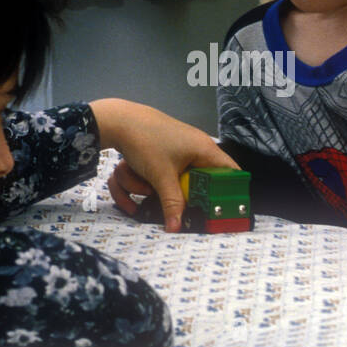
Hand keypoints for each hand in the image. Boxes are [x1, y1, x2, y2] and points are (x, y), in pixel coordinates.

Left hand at [90, 99, 238, 231]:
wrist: (116, 120)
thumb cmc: (145, 137)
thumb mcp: (161, 176)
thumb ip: (172, 204)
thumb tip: (177, 226)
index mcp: (204, 150)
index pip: (230, 173)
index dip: (229, 192)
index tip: (220, 210)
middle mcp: (193, 148)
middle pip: (194, 182)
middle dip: (172, 192)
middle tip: (164, 195)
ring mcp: (175, 150)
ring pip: (167, 180)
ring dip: (146, 185)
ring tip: (140, 180)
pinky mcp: (159, 153)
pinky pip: (153, 174)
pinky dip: (137, 179)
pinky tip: (128, 174)